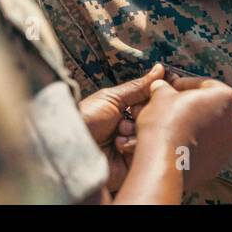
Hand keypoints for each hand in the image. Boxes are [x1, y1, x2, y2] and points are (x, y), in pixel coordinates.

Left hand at [77, 63, 164, 193]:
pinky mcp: (133, 162)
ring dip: (136, 129)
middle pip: (156, 116)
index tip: (161, 90)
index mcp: (126, 109)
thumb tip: (159, 69)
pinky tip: (118, 145)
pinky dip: (134, 144)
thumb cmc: (85, 118)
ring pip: (153, 133)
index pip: (152, 100)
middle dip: (144, 112)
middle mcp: (132, 126)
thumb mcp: (112, 98)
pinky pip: (146, 150)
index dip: (157, 96)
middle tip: (131, 112)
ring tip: (119, 130)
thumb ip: (138, 86)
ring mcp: (133, 144)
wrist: (70, 147)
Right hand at [135, 76, 231, 190]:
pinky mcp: (217, 165)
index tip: (171, 88)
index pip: (204, 84)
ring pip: (209, 130)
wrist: (163, 165)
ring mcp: (228, 146)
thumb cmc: (166, 125)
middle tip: (170, 107)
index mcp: (225, 97)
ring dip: (192, 126)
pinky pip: (205, 149)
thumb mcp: (161, 96)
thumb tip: (160, 87)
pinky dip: (193, 145)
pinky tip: (175, 144)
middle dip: (190, 106)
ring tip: (170, 127)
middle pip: (210, 107)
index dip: (184, 84)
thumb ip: (164, 88)